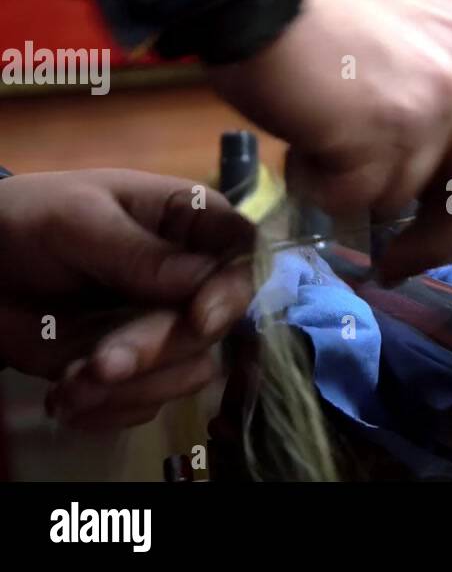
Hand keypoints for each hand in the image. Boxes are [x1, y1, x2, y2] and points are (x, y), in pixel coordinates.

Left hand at [0, 169, 255, 428]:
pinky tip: (67, 395)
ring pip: (189, 373)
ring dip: (130, 388)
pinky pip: (149, 402)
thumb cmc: (27, 222)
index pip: (245, 254)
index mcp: (190, 223)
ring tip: (71, 384)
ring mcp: (167, 326)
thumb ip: (141, 253)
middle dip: (158, 350)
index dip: (235, 290)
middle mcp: (192, 278)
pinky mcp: (139, 368)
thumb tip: (205, 283)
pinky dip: (108, 408)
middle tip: (102, 363)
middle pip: (216, 326)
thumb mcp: (78, 222)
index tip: (200, 320)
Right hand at [207, 0, 451, 282]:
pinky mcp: (385, 134)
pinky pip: (350, 197)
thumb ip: (418, 99)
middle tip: (398, 268)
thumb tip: (417, 171)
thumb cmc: (302, 4)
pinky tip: (297, 140)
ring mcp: (430, 106)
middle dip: (435, 241)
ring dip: (344, 183)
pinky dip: (314, 183)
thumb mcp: (392, 41)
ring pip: (395, 196)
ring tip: (309, 135)